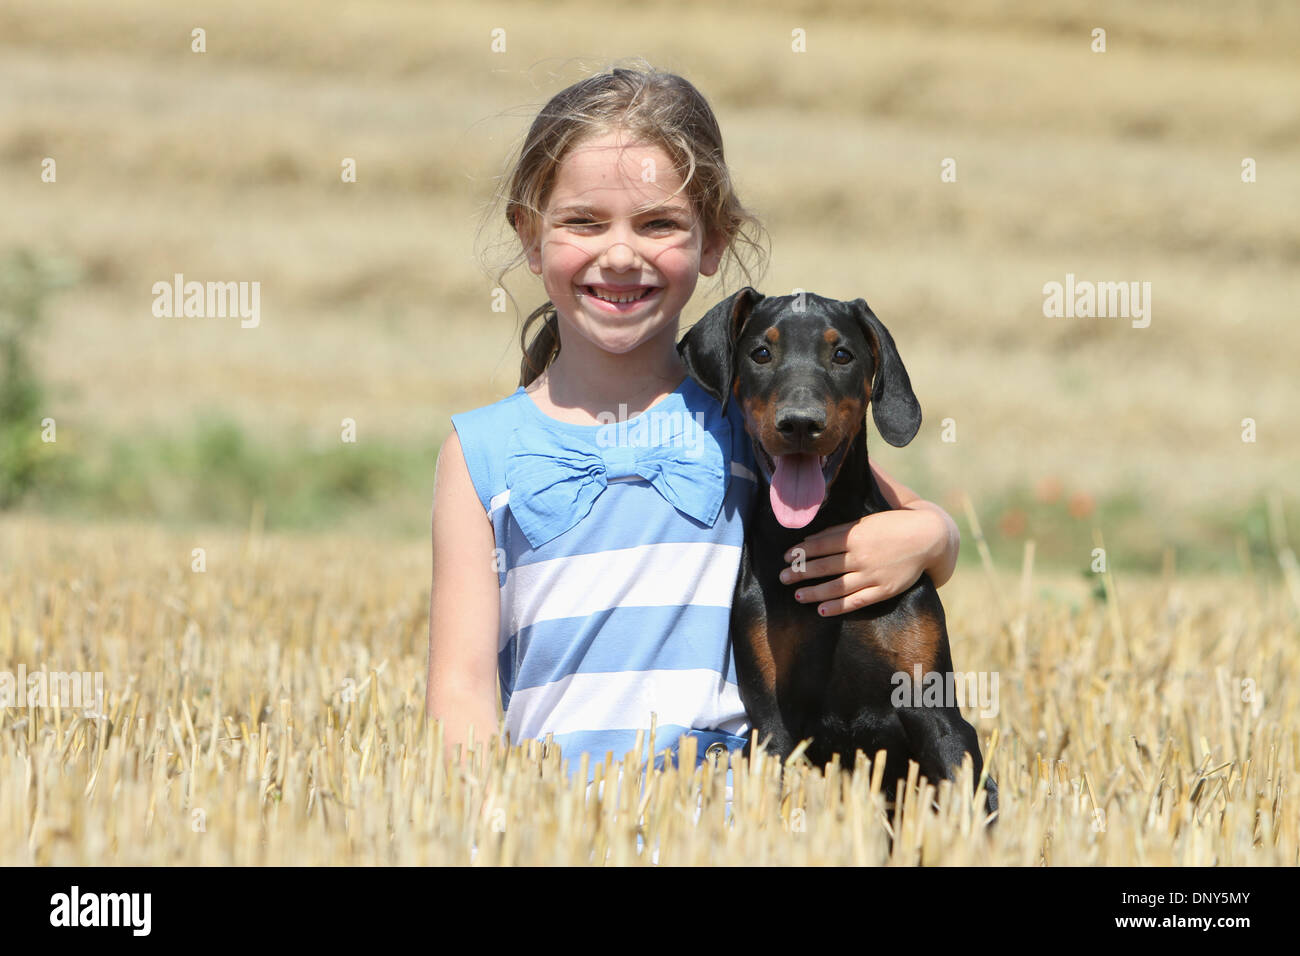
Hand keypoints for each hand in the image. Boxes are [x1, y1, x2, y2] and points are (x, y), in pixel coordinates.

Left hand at [777, 508, 946, 615]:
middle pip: (824, 566)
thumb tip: (809, 540)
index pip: (820, 545)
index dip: (801, 552)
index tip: (786, 557)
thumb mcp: (865, 522)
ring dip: (814, 592)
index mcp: (856, 536)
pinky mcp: (884, 590)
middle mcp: (862, 556)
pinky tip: (822, 610)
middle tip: (782, 578)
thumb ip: (839, 531)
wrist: (927, 538)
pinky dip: (838, 607)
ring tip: (797, 595)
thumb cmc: (892, 526)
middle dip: (801, 573)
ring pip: (837, 587)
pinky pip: (857, 601)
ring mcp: (873, 575)